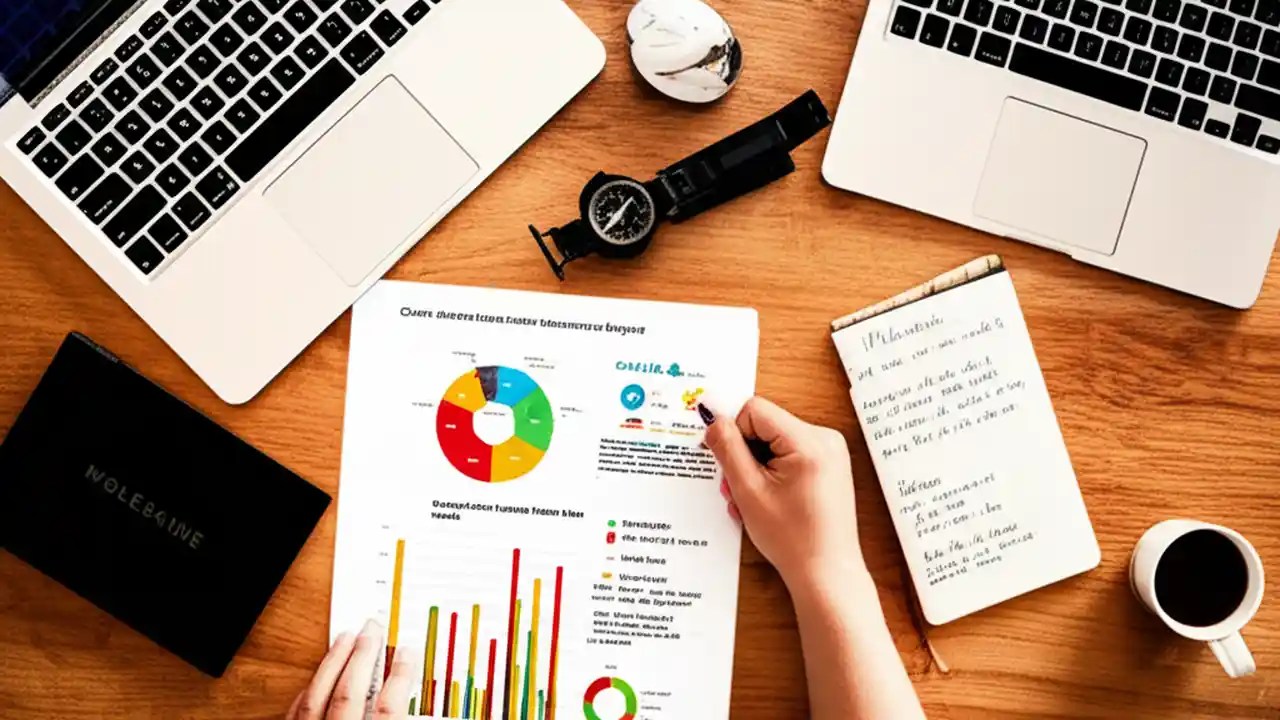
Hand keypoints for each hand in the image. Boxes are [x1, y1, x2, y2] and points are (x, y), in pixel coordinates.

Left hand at [287, 620, 416, 719]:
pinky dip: (308, 692)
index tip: (406, 653)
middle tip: (372, 630)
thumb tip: (418, 710)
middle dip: (362, 657)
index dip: (400, 677)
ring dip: (332, 664)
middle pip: (348, 694)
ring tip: (344, 638)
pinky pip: (296, 712)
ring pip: (316, 698)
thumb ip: (399, 719)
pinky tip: (317, 678)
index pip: (388, 710)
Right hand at [702, 397, 863, 587]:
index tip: (725, 462)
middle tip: (737, 489)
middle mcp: (825, 439)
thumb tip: (713, 418)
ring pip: (773, 441)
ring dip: (754, 466)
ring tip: (752, 499)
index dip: (733, 433)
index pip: (755, 410)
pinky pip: (788, 453)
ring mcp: (830, 452)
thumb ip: (728, 448)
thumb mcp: (748, 491)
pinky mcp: (827, 464)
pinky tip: (768, 498)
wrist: (826, 573)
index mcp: (809, 442)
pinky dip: (771, 472)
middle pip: (764, 425)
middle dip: (744, 454)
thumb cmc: (793, 540)